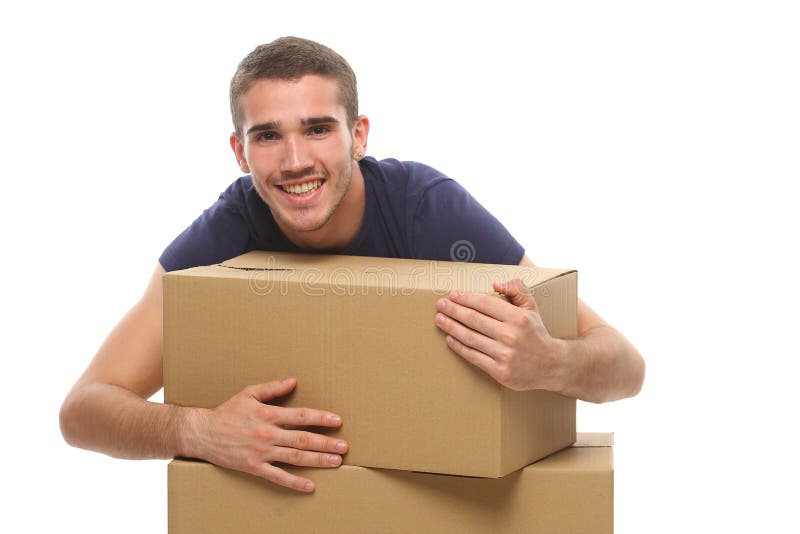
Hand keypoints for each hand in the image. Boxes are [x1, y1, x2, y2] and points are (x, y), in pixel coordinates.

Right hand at [190, 377, 347, 492]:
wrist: (203, 433)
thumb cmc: (227, 412)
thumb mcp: (249, 393)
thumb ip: (273, 388)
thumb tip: (294, 381)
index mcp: (268, 414)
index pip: (301, 416)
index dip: (320, 418)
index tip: (337, 421)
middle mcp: (267, 434)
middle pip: (302, 439)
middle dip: (326, 443)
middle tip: (344, 446)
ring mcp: (261, 452)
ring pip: (295, 457)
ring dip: (317, 460)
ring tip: (335, 462)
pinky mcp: (254, 467)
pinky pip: (277, 476)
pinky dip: (294, 482)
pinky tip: (310, 485)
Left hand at [434, 279, 566, 391]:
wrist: (552, 365)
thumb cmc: (536, 334)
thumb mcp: (531, 307)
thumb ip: (517, 290)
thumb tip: (496, 283)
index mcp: (517, 317)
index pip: (484, 303)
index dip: (466, 298)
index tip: (453, 295)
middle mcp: (510, 335)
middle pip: (473, 320)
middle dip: (453, 310)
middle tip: (440, 304)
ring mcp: (504, 354)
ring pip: (470, 337)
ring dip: (451, 327)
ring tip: (439, 319)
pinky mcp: (499, 371)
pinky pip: (473, 356)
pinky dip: (459, 347)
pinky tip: (449, 339)